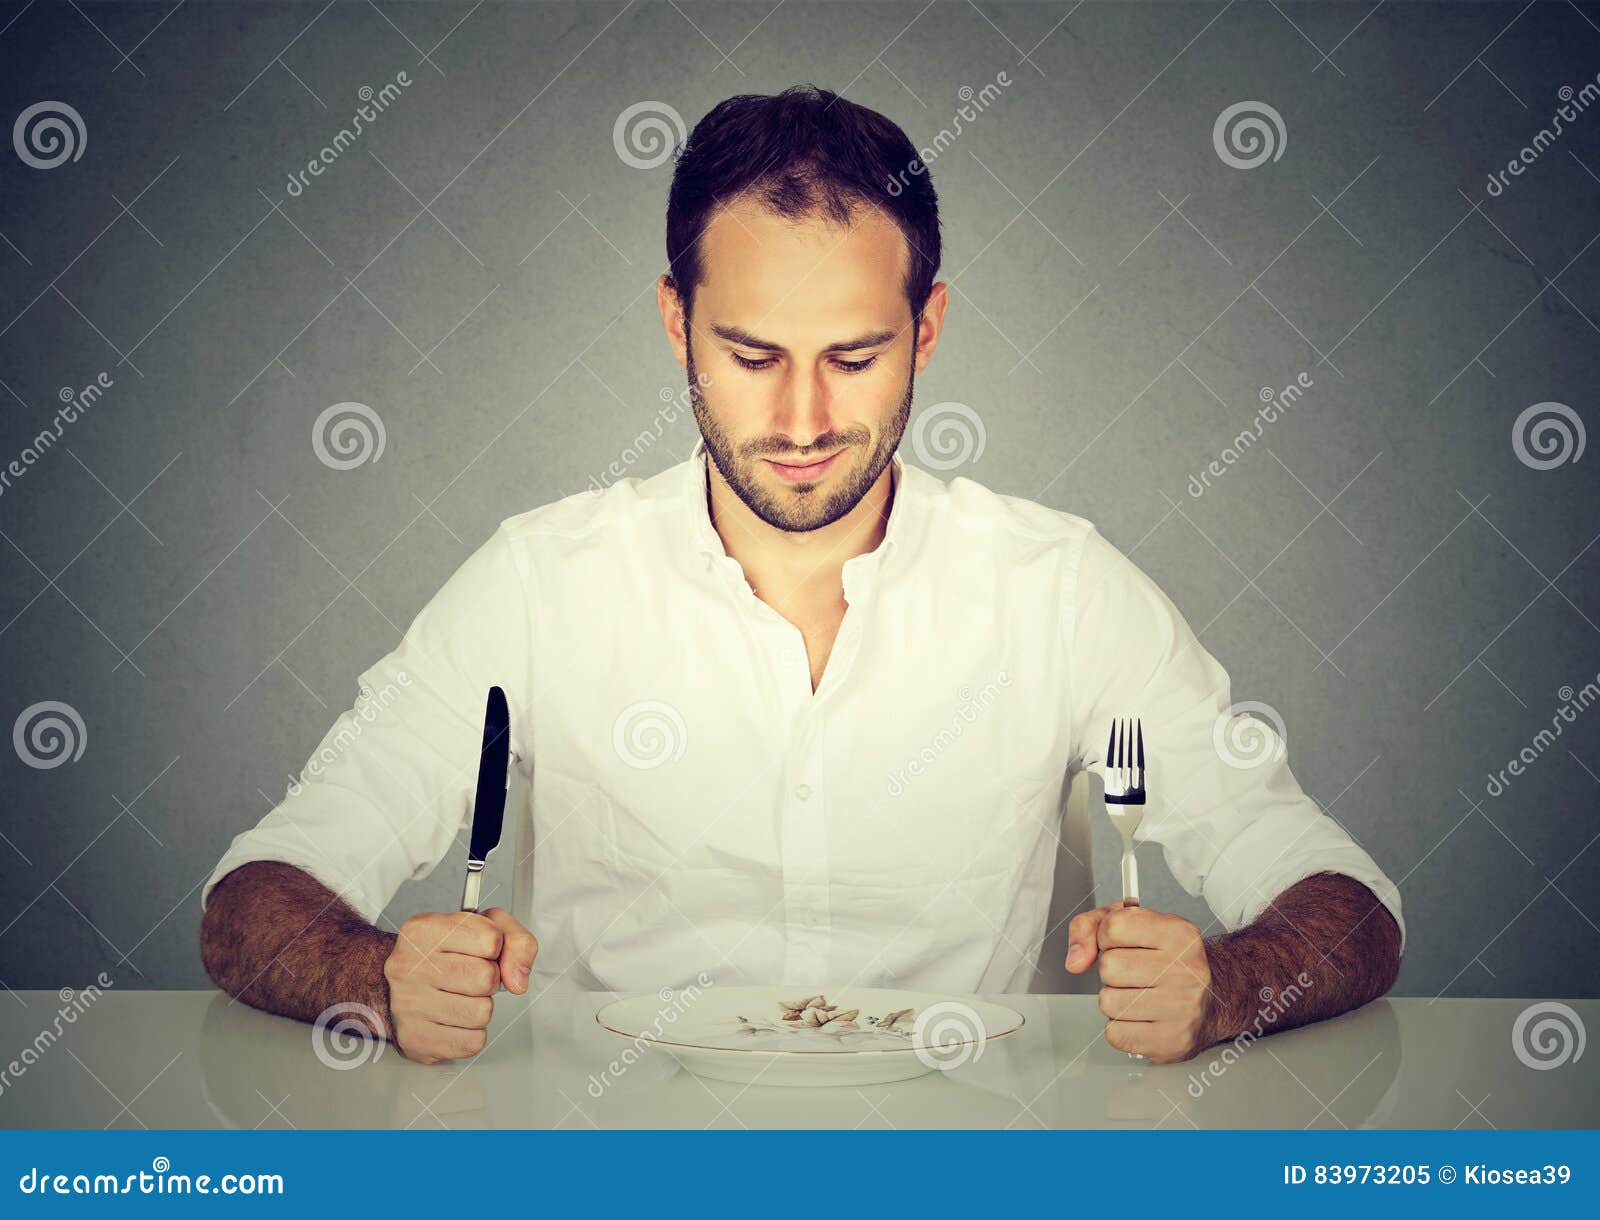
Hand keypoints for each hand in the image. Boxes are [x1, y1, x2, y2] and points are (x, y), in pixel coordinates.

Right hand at [382, 906, 537, 1063]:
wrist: (403, 983)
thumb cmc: (446, 953)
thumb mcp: (485, 927)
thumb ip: (516, 940)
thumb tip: (517, 981)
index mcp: (424, 929)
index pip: (490, 939)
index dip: (496, 947)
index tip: (480, 950)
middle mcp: (409, 966)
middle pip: (485, 979)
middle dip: (489, 979)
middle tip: (469, 976)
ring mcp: (407, 1004)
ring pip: (481, 1013)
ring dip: (481, 1007)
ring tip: (460, 996)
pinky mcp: (414, 1039)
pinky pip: (471, 1042)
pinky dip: (472, 1032)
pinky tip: (454, 1018)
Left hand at [1065, 900, 1213, 1063]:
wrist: (1211, 1001)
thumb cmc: (1165, 961)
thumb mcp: (1132, 925)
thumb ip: (1090, 927)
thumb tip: (1075, 960)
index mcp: (1178, 932)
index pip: (1114, 926)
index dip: (1107, 936)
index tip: (1122, 942)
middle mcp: (1186, 969)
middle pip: (1108, 966)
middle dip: (1111, 970)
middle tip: (1134, 973)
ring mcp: (1182, 1008)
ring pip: (1108, 1002)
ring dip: (1115, 999)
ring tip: (1140, 994)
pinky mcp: (1172, 1041)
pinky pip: (1115, 1033)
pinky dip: (1121, 1027)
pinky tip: (1142, 1018)